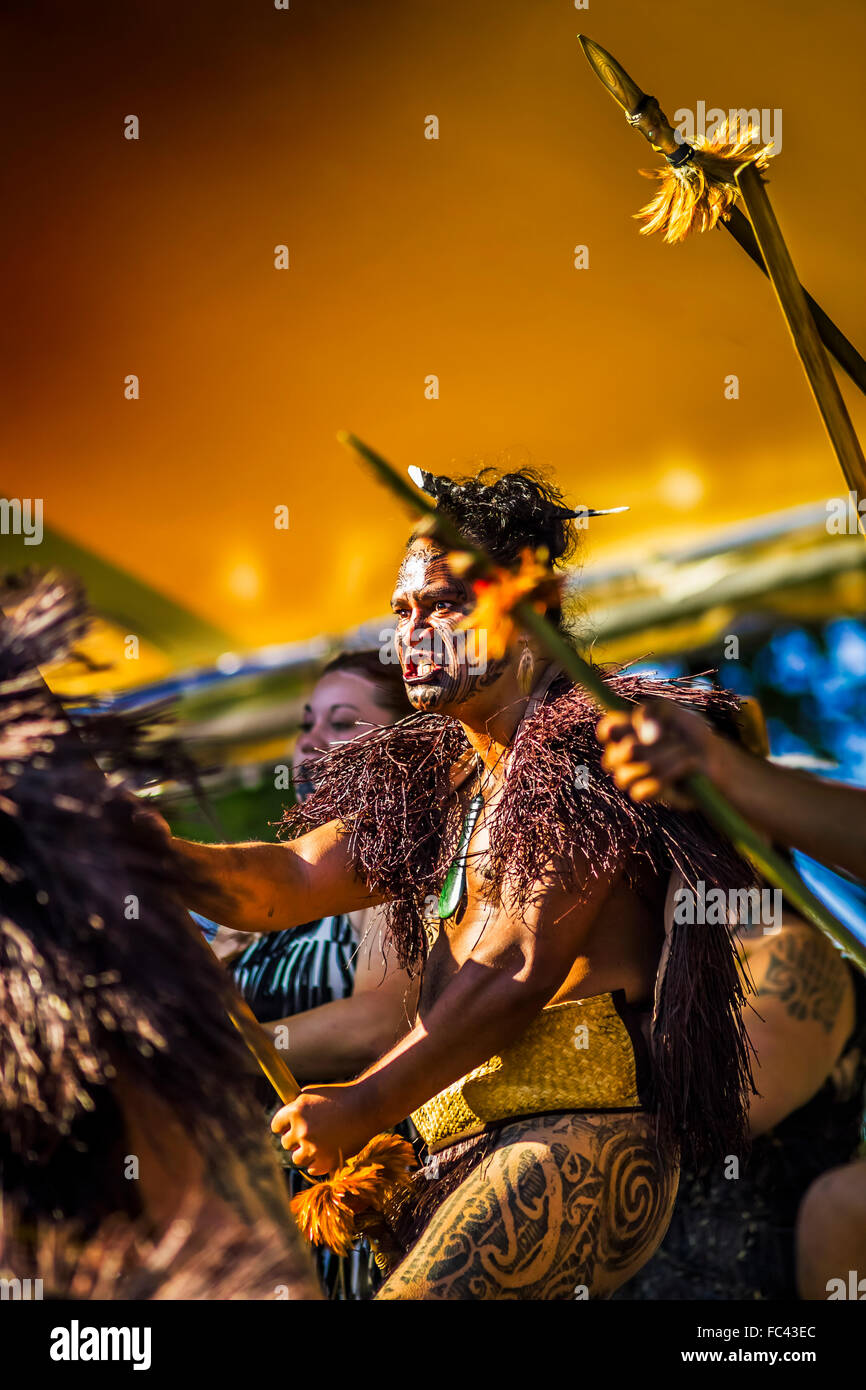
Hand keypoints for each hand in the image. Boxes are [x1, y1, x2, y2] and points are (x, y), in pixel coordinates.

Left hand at [270, 1083, 377, 1176]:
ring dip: (304, 1152)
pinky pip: (311, 1169)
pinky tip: (324, 1153)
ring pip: (296, 1158)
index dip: (283, 1126)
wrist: (368, 1106)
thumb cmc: (342, 1096)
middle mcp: (302, 1130)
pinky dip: (316, 1163)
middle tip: (307, 1134)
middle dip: (295, 1139)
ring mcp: (314, 1148)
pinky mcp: (326, 1161)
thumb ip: (298, 1106)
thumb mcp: (315, 1093)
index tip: (287, 1127)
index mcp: (296, 1111)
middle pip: (286, 1143)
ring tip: (317, 1143)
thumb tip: (284, 1119)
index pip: (276, 1125)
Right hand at [595, 699, 726, 809]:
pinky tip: (686, 767)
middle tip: (672, 738)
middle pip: (614, 756)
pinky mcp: (647, 795)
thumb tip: (648, 737)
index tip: (630, 724)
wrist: (713, 757)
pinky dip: (668, 776)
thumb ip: (655, 712)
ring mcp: (632, 777)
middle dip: (646, 747)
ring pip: (628, 774)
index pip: (606, 730)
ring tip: (685, 751)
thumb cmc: (689, 734)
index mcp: (625, 731)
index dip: (613, 728)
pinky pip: (641, 791)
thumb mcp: (674, 712)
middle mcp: (623, 756)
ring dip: (662, 760)